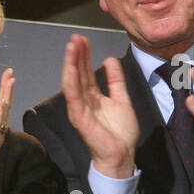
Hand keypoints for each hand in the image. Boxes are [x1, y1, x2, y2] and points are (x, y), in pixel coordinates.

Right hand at [61, 34, 139, 177]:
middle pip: (78, 73)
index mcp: (92, 97)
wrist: (121, 156)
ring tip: (71, 46)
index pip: (86, 72)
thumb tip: (110, 59)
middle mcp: (83, 101)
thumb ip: (116, 81)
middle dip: (76, 55)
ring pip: (73, 82)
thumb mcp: (121, 99)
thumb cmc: (120, 133)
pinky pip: (74, 96)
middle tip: (75, 37)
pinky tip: (72, 67)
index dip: (84, 55)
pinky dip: (72, 81)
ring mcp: (79, 109)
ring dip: (71, 63)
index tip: (83, 39)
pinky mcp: (79, 118)